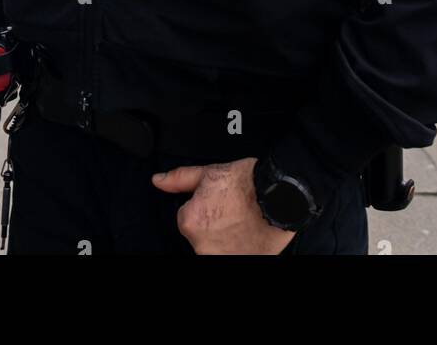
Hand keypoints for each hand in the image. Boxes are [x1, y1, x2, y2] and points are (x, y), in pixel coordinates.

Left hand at [151, 158, 296, 254]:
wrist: (279, 194)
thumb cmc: (246, 183)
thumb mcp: (209, 172)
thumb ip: (180, 179)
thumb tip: (157, 180)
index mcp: (189, 222)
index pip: (189, 217)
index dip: (205, 206)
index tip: (220, 201)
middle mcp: (201, 246)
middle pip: (202, 235)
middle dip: (214, 224)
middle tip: (232, 211)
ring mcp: (220, 258)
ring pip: (216, 247)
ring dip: (225, 238)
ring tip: (242, 222)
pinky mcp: (240, 263)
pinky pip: (232, 254)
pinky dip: (238, 247)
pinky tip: (248, 234)